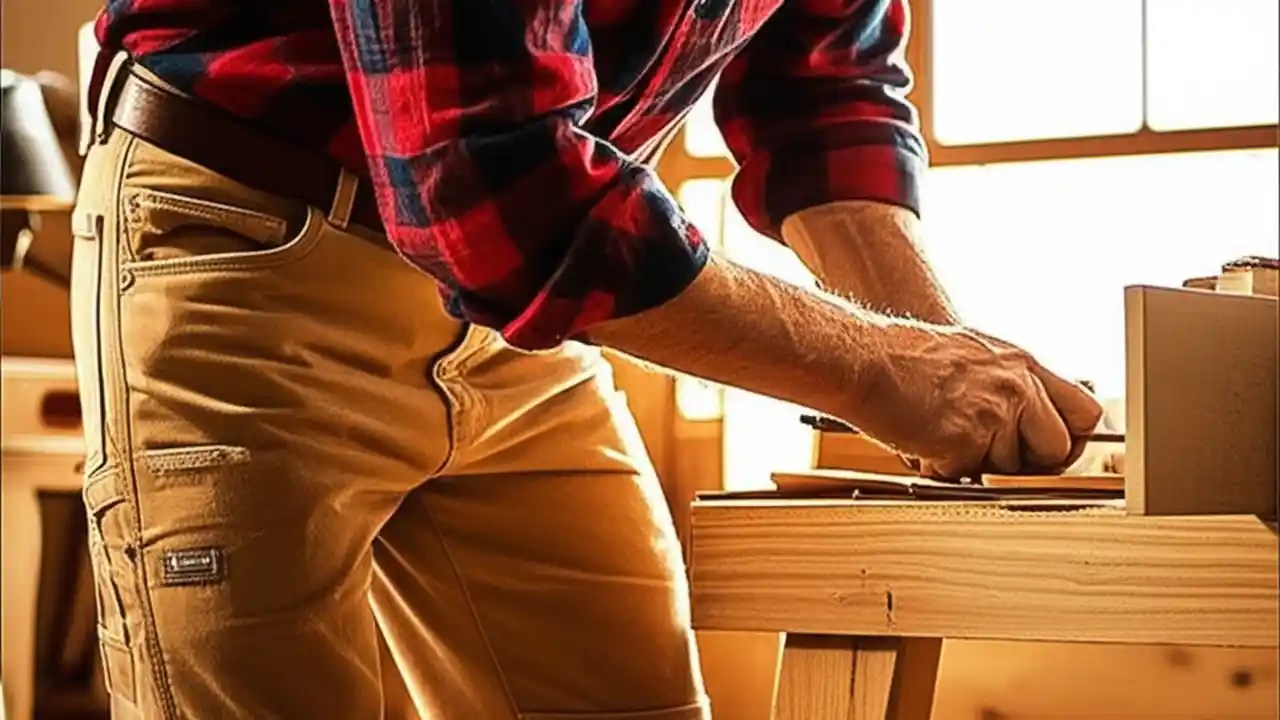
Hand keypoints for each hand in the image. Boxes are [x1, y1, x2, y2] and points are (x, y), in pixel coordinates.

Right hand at [847, 323, 1103, 479]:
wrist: (863, 359)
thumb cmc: (901, 355)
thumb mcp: (970, 353)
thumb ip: (1004, 383)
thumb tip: (1020, 419)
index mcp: (1021, 364)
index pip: (1084, 411)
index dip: (1070, 438)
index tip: (1050, 450)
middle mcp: (1017, 387)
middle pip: (1058, 448)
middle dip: (1029, 462)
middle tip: (992, 455)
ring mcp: (995, 415)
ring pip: (1008, 469)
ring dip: (976, 464)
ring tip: (940, 435)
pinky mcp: (966, 441)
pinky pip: (964, 476)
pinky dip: (941, 467)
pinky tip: (921, 441)